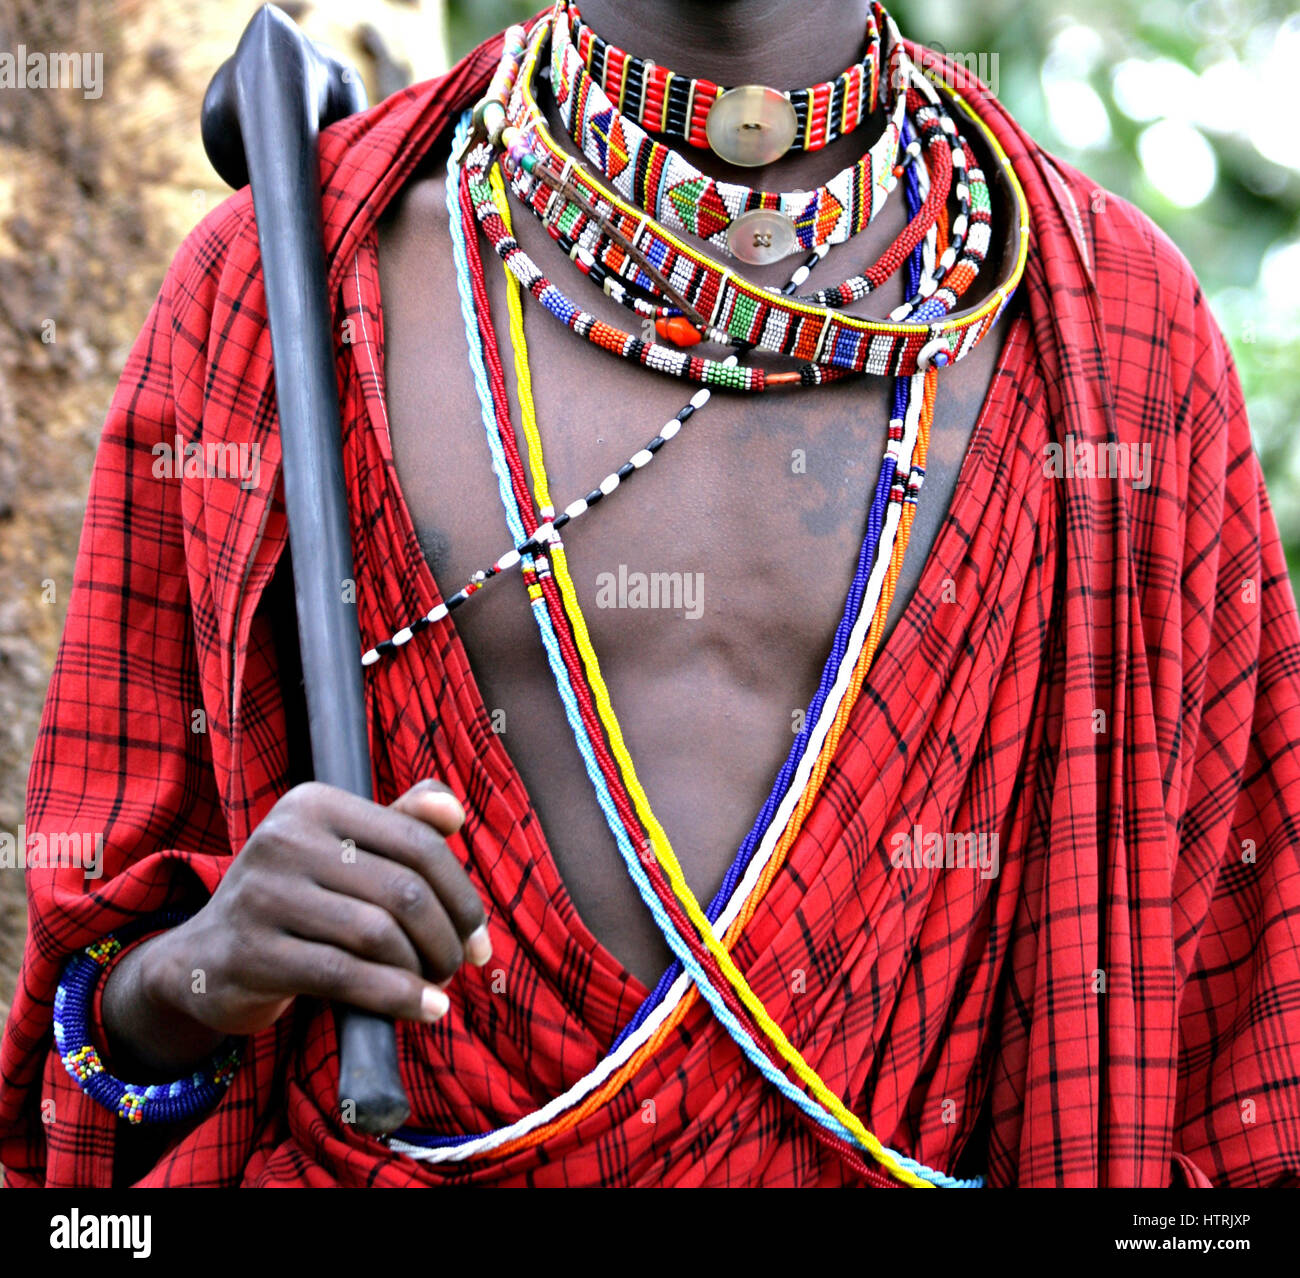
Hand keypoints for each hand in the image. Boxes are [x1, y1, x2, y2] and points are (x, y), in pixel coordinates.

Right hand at [112, 779, 489, 1065]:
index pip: (418, 842)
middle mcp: (283, 838)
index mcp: (315, 803)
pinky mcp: (251, 954)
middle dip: (446, 937)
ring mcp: (262, 895)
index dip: (461, 893)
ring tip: (435, 986)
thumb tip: (455, 812)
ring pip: (379, 934)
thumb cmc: (298, 898)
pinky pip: (345, 977)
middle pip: (404, 890)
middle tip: (456, 965)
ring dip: (422, 970)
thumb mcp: (344, 850)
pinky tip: (426, 1009)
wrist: (206, 957)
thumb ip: (403, 824)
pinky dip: (398, 997)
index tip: (478, 933)